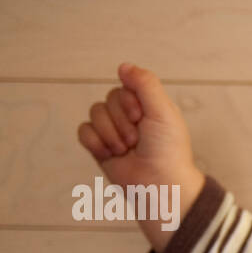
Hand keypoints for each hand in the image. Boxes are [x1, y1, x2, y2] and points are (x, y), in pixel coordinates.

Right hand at [76, 62, 200, 194]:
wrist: (159, 186)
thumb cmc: (168, 151)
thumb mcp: (163, 111)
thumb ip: (145, 84)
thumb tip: (123, 66)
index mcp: (147, 105)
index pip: (122, 87)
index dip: (128, 102)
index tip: (142, 119)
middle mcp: (129, 115)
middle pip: (107, 100)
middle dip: (120, 122)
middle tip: (137, 140)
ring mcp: (114, 131)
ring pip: (94, 114)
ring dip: (110, 134)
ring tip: (126, 150)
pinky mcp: (101, 147)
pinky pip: (83, 131)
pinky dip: (95, 143)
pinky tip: (110, 155)